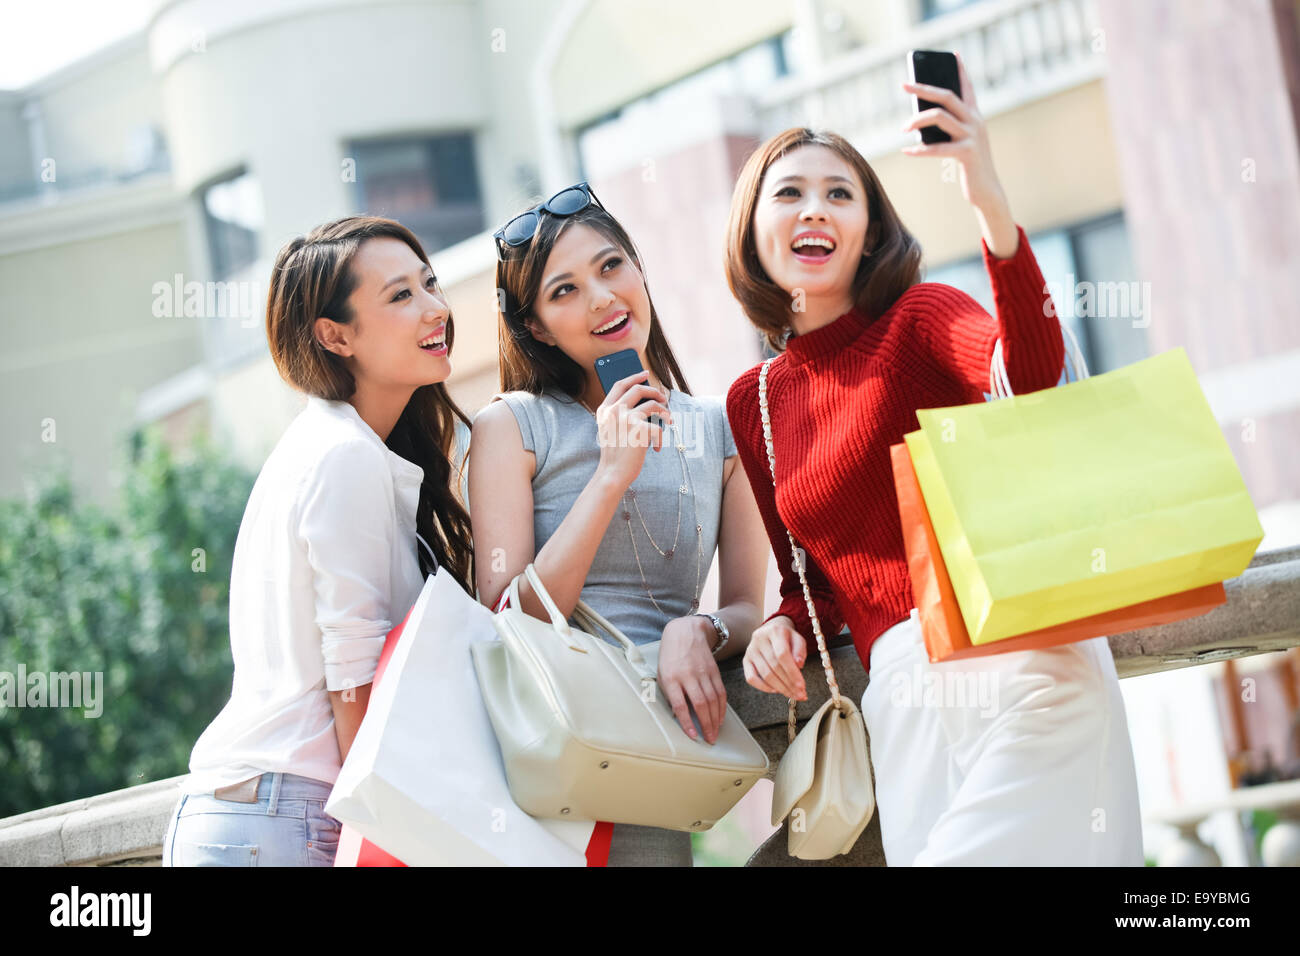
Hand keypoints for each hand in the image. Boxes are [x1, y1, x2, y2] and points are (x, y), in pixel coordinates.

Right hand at [594, 370, 671, 489]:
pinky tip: (656, 448)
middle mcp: (614, 410)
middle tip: (663, 398)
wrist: (612, 473)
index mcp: (605, 410)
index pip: (620, 385)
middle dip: (654, 391)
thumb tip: (644, 401)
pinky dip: (660, 439)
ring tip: (668, 420)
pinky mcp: (639, 429)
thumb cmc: (614, 454)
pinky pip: (658, 427)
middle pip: (638, 389)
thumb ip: (618, 414)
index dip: (634, 377)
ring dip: (665, 412)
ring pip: (653, 405)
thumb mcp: (609, 430)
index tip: (645, 374)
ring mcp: (627, 418)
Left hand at [657, 615, 725, 743]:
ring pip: (712, 700)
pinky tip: (720, 718)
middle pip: (700, 704)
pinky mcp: (714, 671)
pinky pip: (720, 692)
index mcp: (671, 678)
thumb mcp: (662, 674)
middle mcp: (688, 676)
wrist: (686, 633)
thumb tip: (678, 716)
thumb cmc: (670, 657)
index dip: (687, 722)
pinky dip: (722, 707)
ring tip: (715, 733)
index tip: (693, 736)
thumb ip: (669, 694)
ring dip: (715, 719)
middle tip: (709, 739)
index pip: (680, 704)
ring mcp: (702, 673)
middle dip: (706, 725)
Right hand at [743, 615, 806, 699]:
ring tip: (792, 694)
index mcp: (775, 631)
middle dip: (789, 684)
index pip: (782, 654)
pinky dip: (764, 687)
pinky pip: (751, 678)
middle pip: (774, 667)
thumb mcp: (798, 639)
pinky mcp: (746, 660)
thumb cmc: (787, 637)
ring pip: (765, 674)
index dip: (792, 672)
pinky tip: (776, 690)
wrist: (772, 629)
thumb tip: (799, 665)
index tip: (801, 686)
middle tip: (800, 694)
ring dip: (780, 688)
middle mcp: (760, 639)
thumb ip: (800, 651)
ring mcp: (751, 650)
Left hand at [900, 51, 1007, 213]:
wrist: (987, 189)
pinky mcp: (967, 153)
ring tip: (903, 128)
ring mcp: (972, 136)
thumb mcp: (959, 142)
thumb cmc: (969, 165)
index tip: (953, 54)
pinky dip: (919, 150)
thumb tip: (920, 120)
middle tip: (904, 86)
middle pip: (947, 96)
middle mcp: (976, 121)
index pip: (967, 87)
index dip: (961, 70)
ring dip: (916, 120)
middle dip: (923, 89)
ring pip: (939, 117)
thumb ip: (947, 128)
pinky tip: (906, 151)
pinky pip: (937, 148)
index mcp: (975, 116)